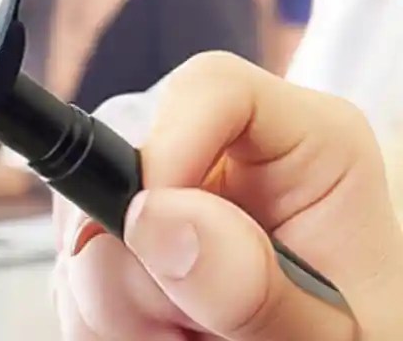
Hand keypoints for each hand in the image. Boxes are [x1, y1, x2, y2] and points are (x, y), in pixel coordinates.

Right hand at [53, 52, 402, 339]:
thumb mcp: (333, 334)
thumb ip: (254, 285)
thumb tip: (158, 216)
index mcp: (308, 148)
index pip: (211, 87)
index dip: (165, 148)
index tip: (153, 229)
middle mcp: (228, 161)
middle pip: (119, 160)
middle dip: (133, 260)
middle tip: (189, 326)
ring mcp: (171, 201)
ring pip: (80, 226)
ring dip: (114, 306)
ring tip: (187, 339)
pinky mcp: (131, 245)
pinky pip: (70, 273)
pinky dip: (103, 322)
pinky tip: (162, 337)